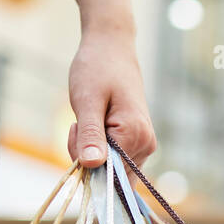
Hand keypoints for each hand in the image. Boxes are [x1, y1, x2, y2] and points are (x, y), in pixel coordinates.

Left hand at [67, 27, 156, 168]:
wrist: (112, 49)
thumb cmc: (97, 69)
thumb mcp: (87, 101)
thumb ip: (91, 135)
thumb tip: (91, 166)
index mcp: (136, 135)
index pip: (106, 172)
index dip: (84, 159)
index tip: (76, 130)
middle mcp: (146, 145)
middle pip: (109, 174)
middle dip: (86, 156)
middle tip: (79, 123)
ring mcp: (144, 146)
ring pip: (109, 169)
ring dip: (90, 151)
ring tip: (88, 119)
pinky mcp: (137, 144)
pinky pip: (113, 161)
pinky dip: (97, 148)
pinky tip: (94, 126)